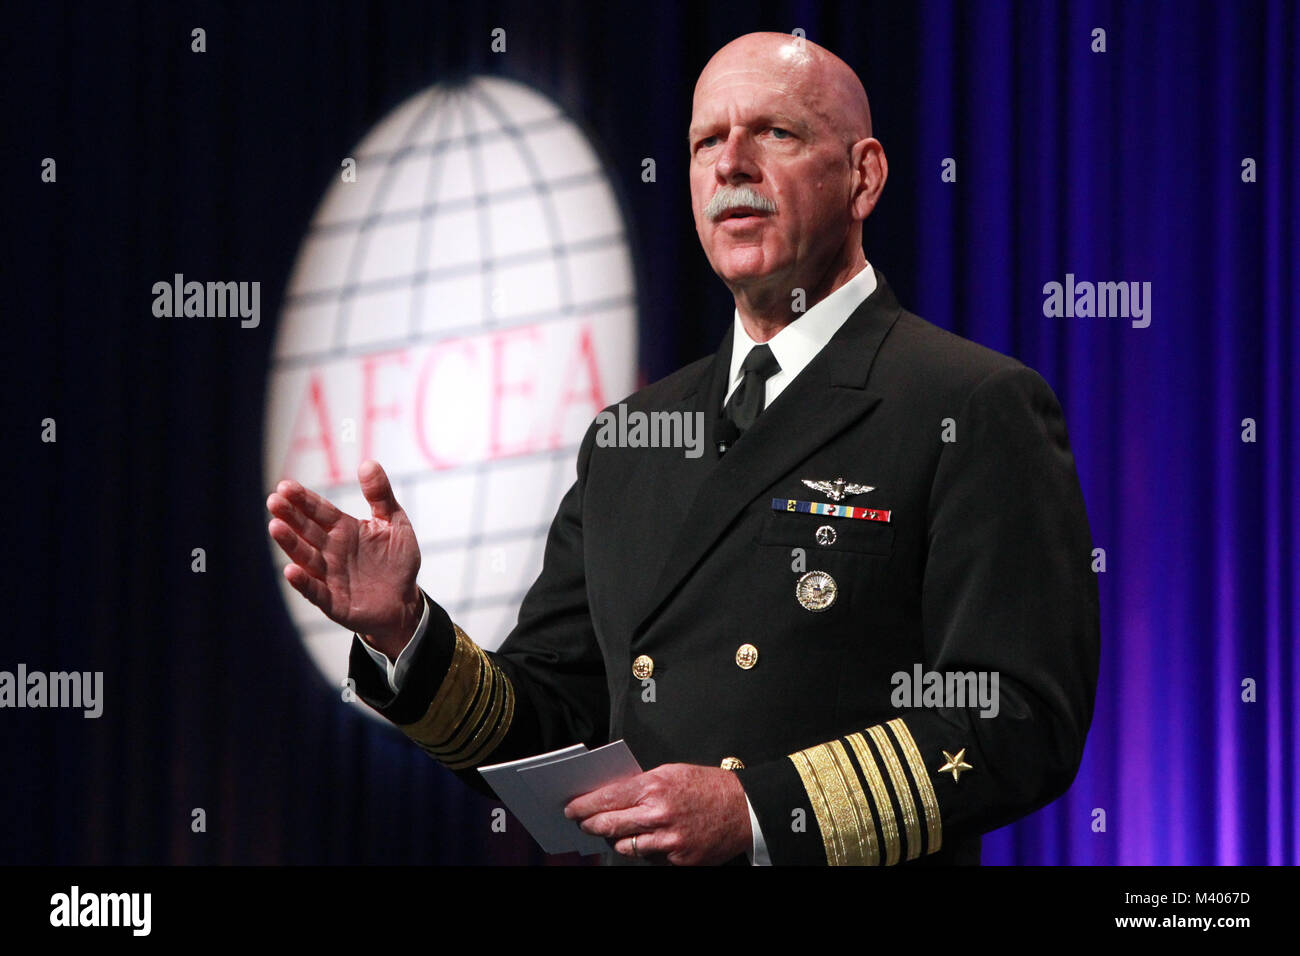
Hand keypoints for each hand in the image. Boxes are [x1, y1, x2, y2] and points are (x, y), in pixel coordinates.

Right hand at [266, 459, 422, 657]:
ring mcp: (330, 576)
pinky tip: (291, 571)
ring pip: (306, 558)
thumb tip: (368, 463)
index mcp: (343, 530)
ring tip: (275, 527)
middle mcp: (331, 551)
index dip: (303, 499)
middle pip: (307, 531)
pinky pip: (316, 592)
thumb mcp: (394, 523)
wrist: (405, 602)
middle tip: (273, 500)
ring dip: (290, 544)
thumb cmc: (397, 561)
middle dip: (290, 516)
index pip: (320, 511)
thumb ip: (380, 496)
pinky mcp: (333, 601)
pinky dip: (303, 583)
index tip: (285, 486)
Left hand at [564, 763, 751, 865]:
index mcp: (654, 787)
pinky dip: (645, 848)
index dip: (584, 805)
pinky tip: (649, 838)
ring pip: (625, 846)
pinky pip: (649, 857)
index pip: (607, 798)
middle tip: (582, 822)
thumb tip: (612, 795)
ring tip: (617, 831)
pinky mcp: (678, 860)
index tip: (572, 807)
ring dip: (617, 839)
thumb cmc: (707, 787)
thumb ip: (641, 784)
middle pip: (609, 826)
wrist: (742, 809)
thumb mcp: (671, 772)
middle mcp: (658, 815)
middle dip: (591, 825)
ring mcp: (668, 841)